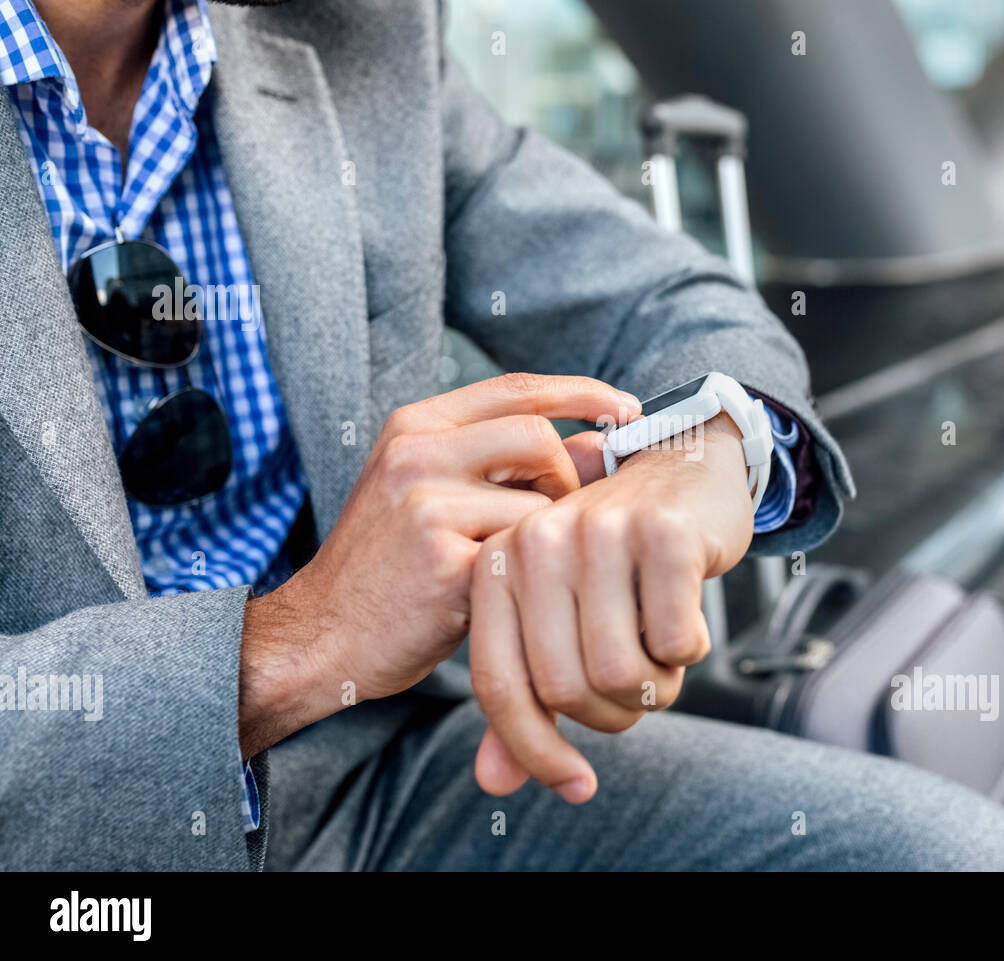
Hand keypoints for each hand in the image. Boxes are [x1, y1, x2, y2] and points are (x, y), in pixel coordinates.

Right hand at [238, 373, 639, 756]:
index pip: (517, 388)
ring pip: (537, 502)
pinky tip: (497, 598)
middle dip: (564, 479)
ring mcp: (426, 504)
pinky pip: (524, 556)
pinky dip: (526, 578)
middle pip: (537, 435)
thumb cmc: (391, 568)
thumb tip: (603, 443)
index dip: (582, 392)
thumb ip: (511, 465)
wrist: (320, 637)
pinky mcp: (444, 561)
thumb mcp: (437, 495)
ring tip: (512, 566)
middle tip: (551, 523)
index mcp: (415, 427)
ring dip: (544, 538)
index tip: (627, 408)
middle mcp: (416, 452)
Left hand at [469, 414, 754, 802]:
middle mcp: (538, 541)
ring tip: (663, 655)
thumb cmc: (618, 557)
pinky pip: (675, 642)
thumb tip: (494, 785)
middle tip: (640, 693)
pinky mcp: (664, 533)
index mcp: (498, 563)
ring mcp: (600, 531)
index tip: (574, 785)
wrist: (687, 468)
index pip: (498, 685)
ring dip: (655, 688)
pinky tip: (688, 618)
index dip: (533, 749)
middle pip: (564, 689)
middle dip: (611, 716)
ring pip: (619, 673)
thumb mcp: (561, 616)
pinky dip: (689, 651)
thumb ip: (525, 696)